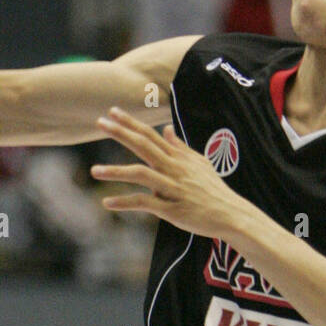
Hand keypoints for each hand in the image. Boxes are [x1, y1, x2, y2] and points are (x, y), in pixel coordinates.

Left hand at [91, 107, 244, 237]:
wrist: (231, 214)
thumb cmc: (213, 190)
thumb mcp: (199, 164)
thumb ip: (179, 147)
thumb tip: (166, 129)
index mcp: (178, 157)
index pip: (151, 134)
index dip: (131, 122)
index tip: (112, 111)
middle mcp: (174, 168)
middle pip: (144, 145)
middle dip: (121, 133)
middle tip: (100, 122)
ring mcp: (172, 188)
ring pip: (141, 174)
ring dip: (116, 171)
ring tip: (94, 171)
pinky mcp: (172, 209)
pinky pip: (144, 203)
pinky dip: (125, 202)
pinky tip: (107, 202)